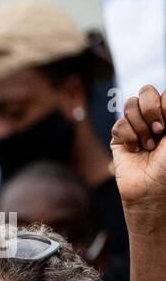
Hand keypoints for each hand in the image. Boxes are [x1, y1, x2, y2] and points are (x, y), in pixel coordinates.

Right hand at [112, 86, 165, 217]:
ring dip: (140, 127)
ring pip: (130, 105)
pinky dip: (128, 137)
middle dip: (151, 110)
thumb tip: (163, 95)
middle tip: (159, 131)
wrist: (153, 188)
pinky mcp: (118, 139)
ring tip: (148, 145)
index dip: (164, 105)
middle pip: (145, 91)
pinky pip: (118, 124)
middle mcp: (153, 118)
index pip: (163, 93)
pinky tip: (135, 150)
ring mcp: (135, 127)